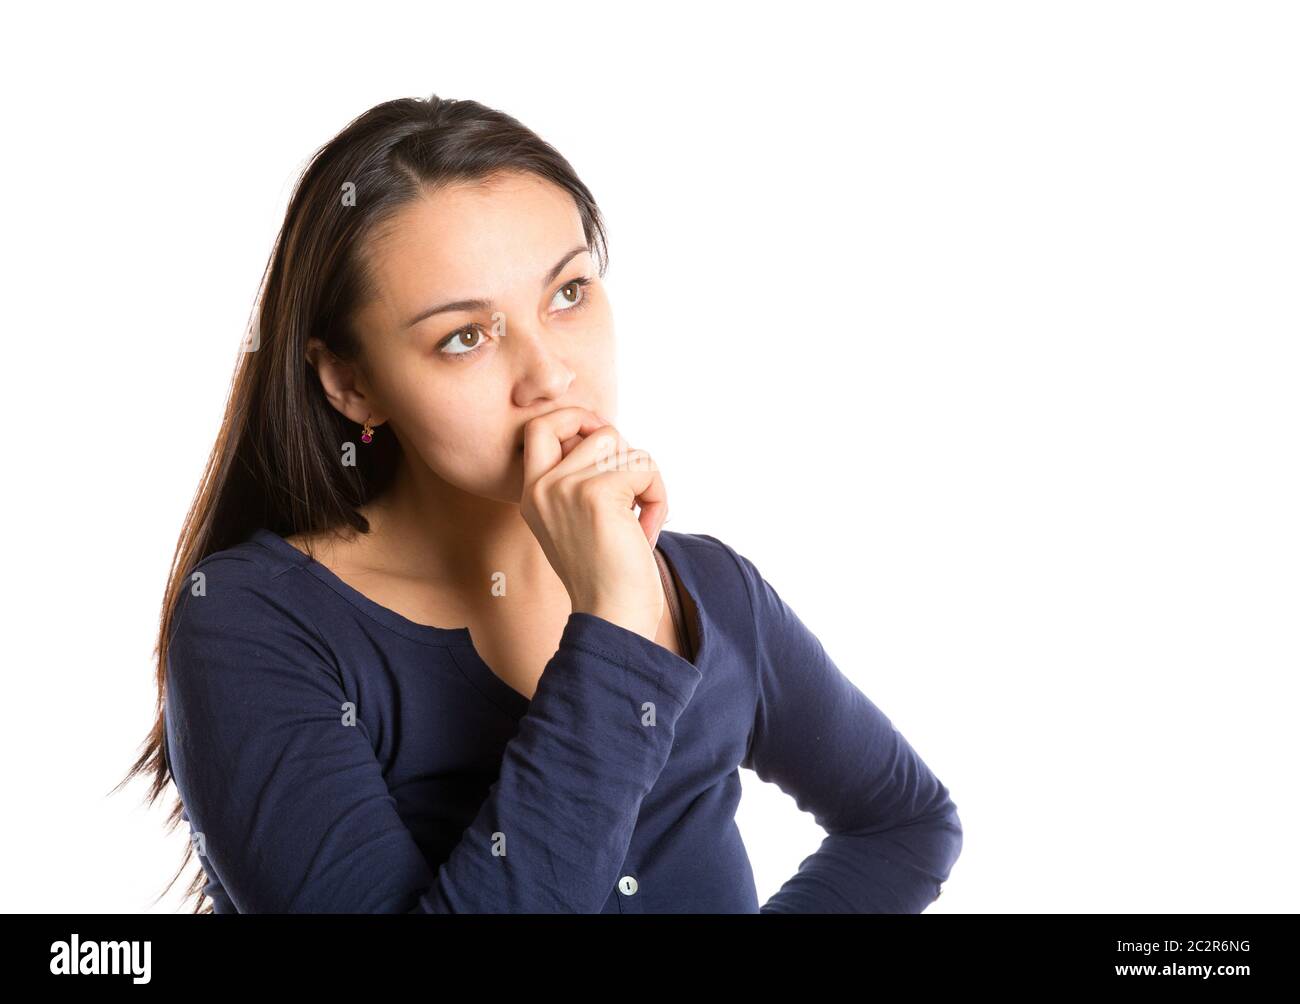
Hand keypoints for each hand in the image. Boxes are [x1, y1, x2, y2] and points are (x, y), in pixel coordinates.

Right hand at [519, 407, 668, 641]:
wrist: (611, 617)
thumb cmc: (605, 575)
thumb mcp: (578, 521)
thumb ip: (579, 479)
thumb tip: (606, 433)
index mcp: (532, 493)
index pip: (539, 426)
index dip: (575, 418)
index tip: (604, 440)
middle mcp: (543, 487)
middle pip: (600, 432)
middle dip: (628, 461)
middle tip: (632, 499)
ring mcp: (567, 488)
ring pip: (626, 448)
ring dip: (646, 482)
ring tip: (639, 521)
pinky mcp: (598, 493)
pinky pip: (645, 468)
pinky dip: (658, 497)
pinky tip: (646, 531)